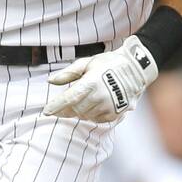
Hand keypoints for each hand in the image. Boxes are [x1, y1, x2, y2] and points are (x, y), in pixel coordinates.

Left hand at [41, 36, 158, 122]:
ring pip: (85, 116)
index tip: (45, 111)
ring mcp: (109, 106)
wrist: (135, 69)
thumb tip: (50, 81)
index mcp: (91, 82)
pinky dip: (90, 115)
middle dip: (65, 110)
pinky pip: (96, 119)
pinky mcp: (116, 113)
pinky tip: (90, 107)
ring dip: (77, 112)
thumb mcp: (87, 63)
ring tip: (78, 103)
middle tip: (59, 108)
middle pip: (75, 110)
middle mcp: (100, 96)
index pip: (69, 98)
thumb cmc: (108, 63)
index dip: (56, 106)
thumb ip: (68, 73)